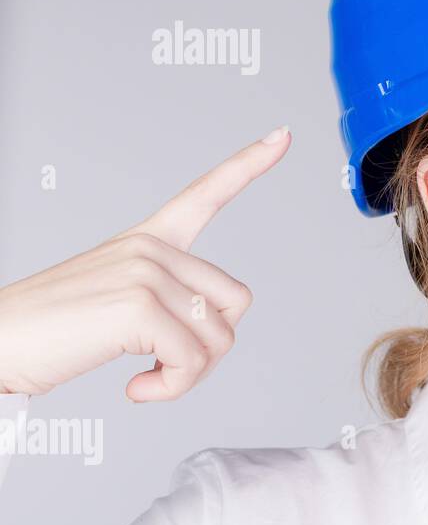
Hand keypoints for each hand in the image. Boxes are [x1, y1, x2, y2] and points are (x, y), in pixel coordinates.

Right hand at [0, 127, 290, 401]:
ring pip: (219, 338)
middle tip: (168, 366)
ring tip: (147, 377)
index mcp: (146, 241)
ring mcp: (145, 273)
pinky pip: (190, 362)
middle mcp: (150, 249)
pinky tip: (135, 387)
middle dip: (211, 348)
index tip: (282, 137)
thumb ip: (169, 303)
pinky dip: (171, 387)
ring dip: (189, 374)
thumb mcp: (116, 304)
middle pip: (234, 303)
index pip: (204, 194)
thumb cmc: (49, 333)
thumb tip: (213, 331)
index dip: (248, 165)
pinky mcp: (138, 307)